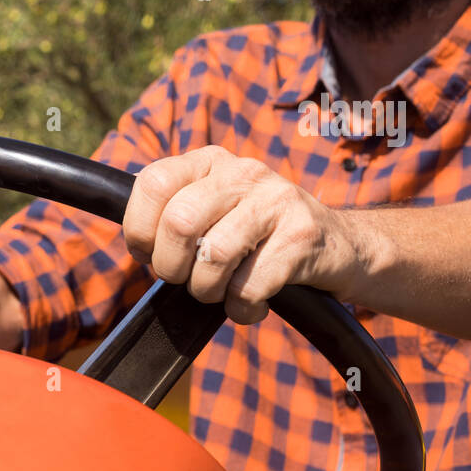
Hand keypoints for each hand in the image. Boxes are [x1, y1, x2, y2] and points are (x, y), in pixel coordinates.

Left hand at [121, 145, 361, 324]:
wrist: (339, 246)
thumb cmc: (257, 237)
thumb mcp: (213, 209)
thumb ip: (170, 211)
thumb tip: (132, 232)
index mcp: (209, 161)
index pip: (151, 184)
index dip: (140, 230)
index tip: (151, 254)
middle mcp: (242, 172)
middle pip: (179, 223)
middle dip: (172, 267)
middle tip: (186, 279)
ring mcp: (276, 200)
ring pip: (212, 257)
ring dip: (208, 291)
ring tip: (222, 290)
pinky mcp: (302, 236)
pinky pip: (248, 287)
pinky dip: (241, 309)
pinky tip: (251, 303)